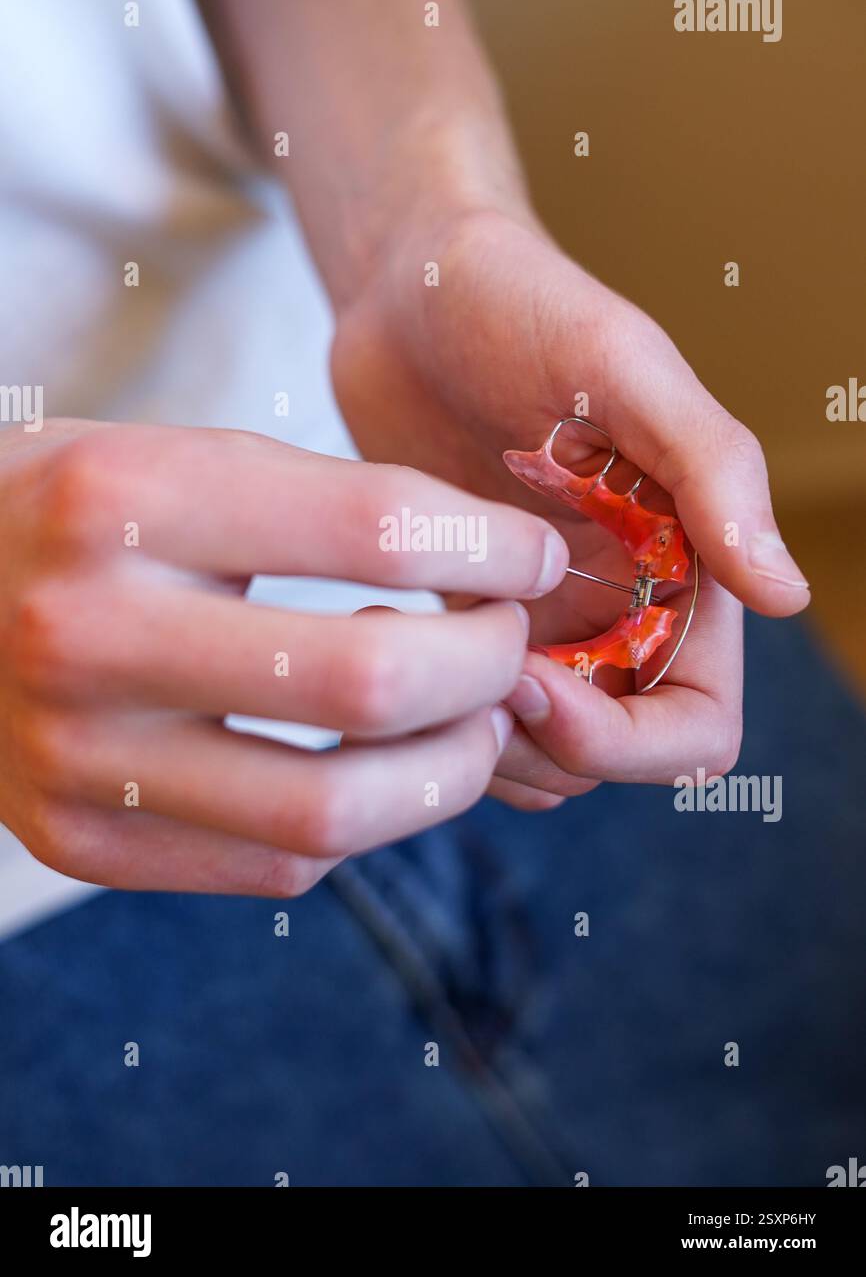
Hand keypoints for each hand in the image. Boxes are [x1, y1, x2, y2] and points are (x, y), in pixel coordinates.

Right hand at [0, 419, 567, 892]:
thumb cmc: (78, 510)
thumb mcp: (183, 458)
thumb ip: (331, 509)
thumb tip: (498, 578)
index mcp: (124, 498)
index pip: (374, 527)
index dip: (492, 550)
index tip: (532, 560)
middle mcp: (89, 630)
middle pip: (370, 683)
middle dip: (488, 669)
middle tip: (511, 648)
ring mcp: (74, 754)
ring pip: (332, 812)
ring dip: (449, 773)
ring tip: (475, 726)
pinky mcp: (75, 840)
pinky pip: (276, 865)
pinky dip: (361, 823)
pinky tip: (373, 771)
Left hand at [331, 209, 809, 807]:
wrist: (407, 284)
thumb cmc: (519, 302)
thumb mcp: (622, 365)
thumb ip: (710, 470)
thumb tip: (786, 594)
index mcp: (683, 568)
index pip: (695, 728)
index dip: (627, 743)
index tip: (532, 690)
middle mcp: (621, 607)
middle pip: (613, 757)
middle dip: (544, 752)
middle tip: (461, 685)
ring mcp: (542, 617)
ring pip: (536, 754)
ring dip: (483, 747)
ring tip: (416, 663)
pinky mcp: (471, 610)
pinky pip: (469, 712)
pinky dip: (436, 715)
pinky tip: (384, 645)